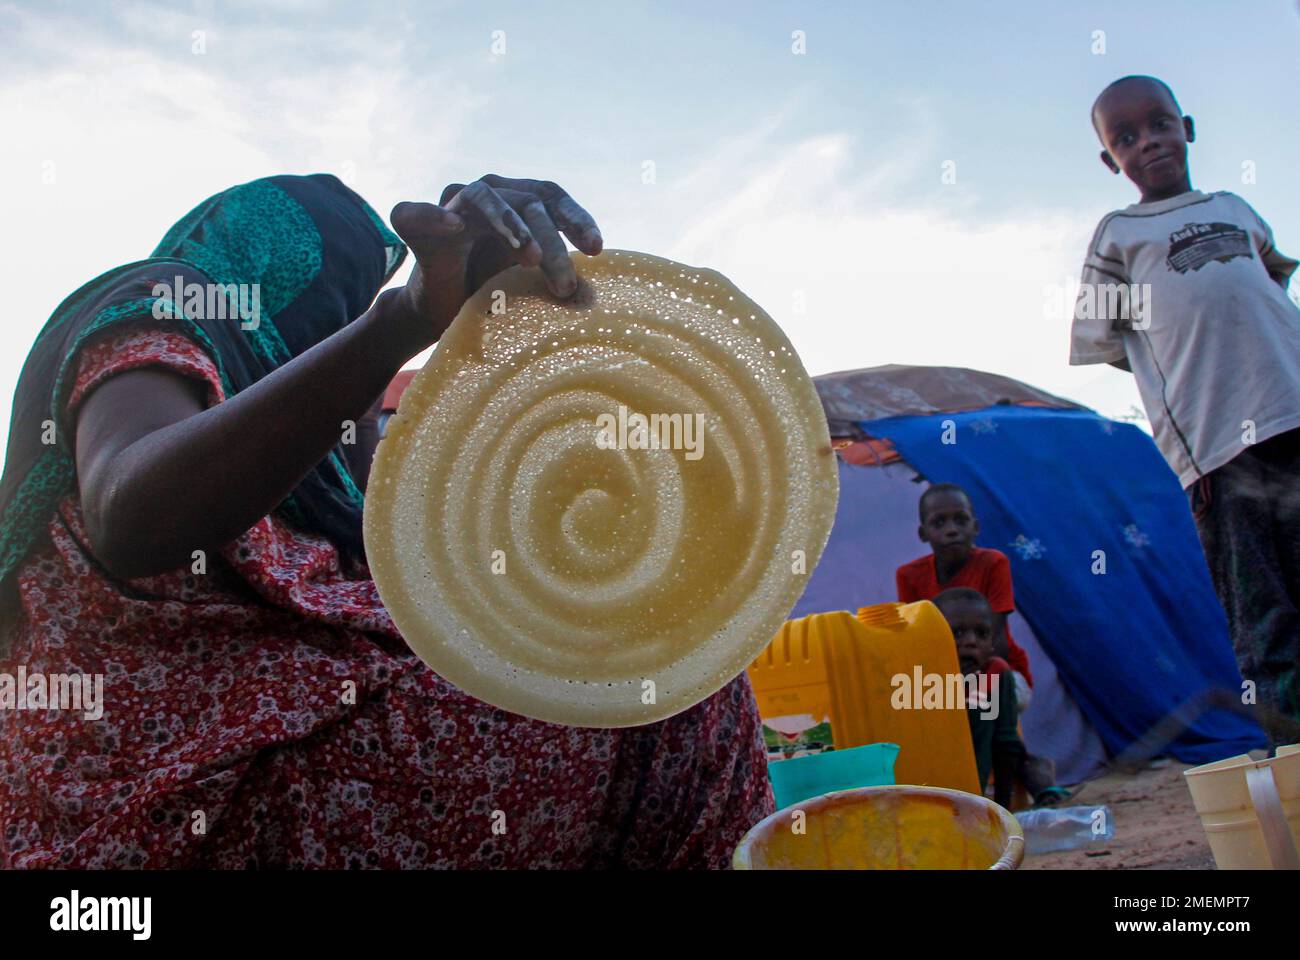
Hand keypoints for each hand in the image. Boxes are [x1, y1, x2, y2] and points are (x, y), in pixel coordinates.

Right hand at [388, 175, 602, 348]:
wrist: (437, 313)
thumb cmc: (487, 292)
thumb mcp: (526, 282)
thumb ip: (551, 273)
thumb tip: (588, 293)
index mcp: (517, 202)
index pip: (551, 197)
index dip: (576, 218)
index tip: (596, 248)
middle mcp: (488, 195)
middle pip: (527, 202)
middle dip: (551, 241)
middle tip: (565, 285)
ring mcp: (453, 204)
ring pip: (486, 198)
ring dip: (510, 224)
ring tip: (529, 256)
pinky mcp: (418, 227)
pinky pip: (419, 212)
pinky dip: (436, 214)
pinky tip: (454, 225)